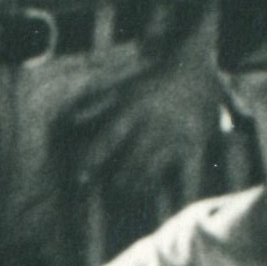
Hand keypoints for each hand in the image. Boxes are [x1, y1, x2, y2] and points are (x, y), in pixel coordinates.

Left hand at [59, 39, 220, 213]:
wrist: (195, 72)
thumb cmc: (153, 83)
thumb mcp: (124, 89)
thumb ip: (98, 105)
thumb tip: (71, 121)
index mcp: (134, 108)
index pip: (109, 138)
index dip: (93, 159)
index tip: (80, 178)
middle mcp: (155, 122)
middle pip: (132, 159)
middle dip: (118, 179)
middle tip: (108, 191)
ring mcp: (175, 135)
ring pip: (153, 169)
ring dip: (137, 185)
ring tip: (126, 194)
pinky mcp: (193, 144)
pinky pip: (179, 171)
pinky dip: (166, 184)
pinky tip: (154, 193)